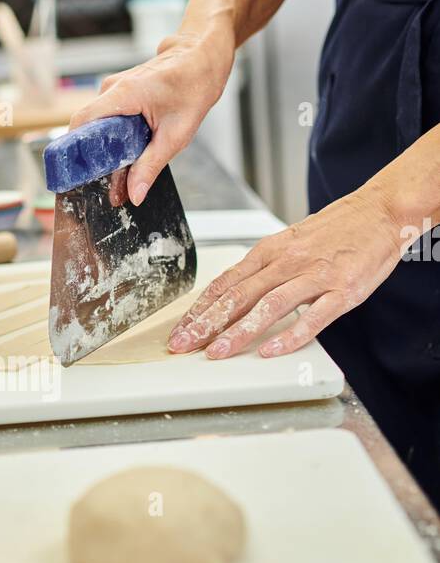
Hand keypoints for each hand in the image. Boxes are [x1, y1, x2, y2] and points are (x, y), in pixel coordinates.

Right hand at [68, 29, 233, 205]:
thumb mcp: (175, 136)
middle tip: (104, 184)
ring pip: (97, 125)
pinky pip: (108, 118)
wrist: (201, 60)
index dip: (75, 150)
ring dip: (106, 149)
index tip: (80, 175)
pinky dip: (114, 138)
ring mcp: (114, 89)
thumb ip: (150, 166)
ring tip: (118, 173)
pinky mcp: (120, 93)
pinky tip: (127, 153)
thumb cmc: (193, 88)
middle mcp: (112, 88)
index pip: (81, 123)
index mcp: (123, 94)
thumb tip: (133, 194)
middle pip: (87, 128)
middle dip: (93, 158)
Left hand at [168, 185, 403, 359]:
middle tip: (184, 345)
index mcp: (270, 250)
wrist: (380, 211)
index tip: (181, 329)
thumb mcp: (291, 242)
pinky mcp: (342, 290)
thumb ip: (265, 268)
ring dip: (239, 332)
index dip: (200, 309)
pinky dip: (289, 336)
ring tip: (217, 352)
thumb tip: (235, 294)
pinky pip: (312, 317)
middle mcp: (287, 262)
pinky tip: (269, 351)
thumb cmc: (337, 229)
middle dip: (206, 324)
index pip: (225, 283)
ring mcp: (315, 276)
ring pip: (269, 306)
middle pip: (238, 296)